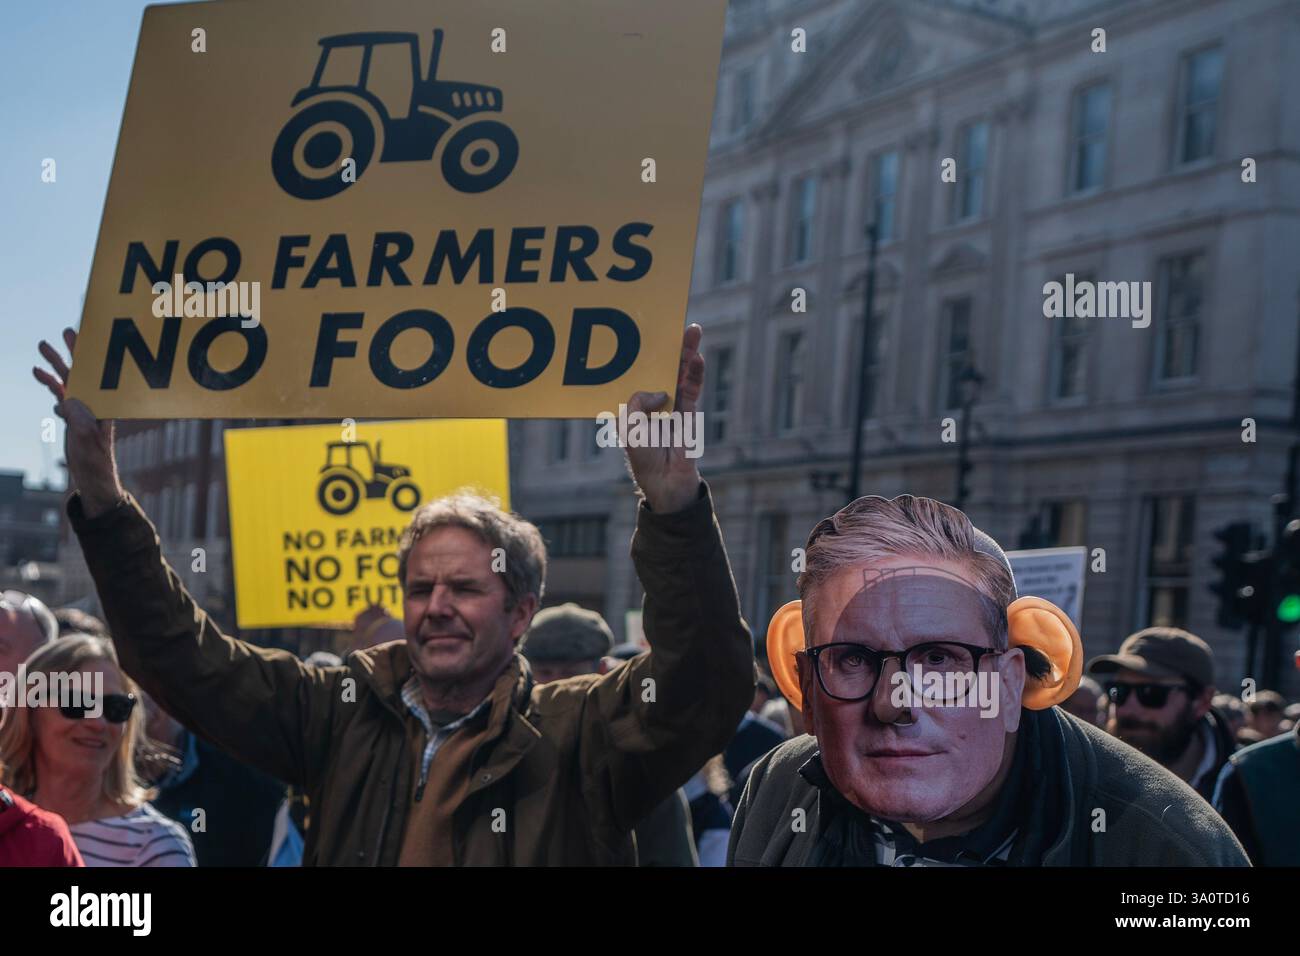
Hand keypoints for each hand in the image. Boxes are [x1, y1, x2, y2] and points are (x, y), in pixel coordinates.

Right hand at [33, 328, 123, 518]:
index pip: (101, 376)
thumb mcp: (87, 443)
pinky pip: (60, 393)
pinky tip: (38, 372)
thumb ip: (80, 422)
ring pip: (70, 379)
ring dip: (57, 363)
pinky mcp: (73, 414)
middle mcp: (96, 402)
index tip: (88, 339)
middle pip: (87, 371)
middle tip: (69, 331)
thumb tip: (69, 401)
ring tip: (44, 346)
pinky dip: (50, 382)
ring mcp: (84, 407)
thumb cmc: (96, 462)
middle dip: (77, 351)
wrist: (93, 477)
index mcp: (105, 405)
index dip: (95, 357)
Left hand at [624, 324, 704, 513]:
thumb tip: (660, 390)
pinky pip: (692, 388)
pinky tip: (697, 358)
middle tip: (676, 322)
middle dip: (669, 344)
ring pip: (680, 371)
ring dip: (686, 352)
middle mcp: (653, 397)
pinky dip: (695, 373)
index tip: (646, 330)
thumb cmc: (642, 455)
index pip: (639, 370)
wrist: (665, 481)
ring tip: (692, 332)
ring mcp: (672, 403)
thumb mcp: (629, 427)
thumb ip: (638, 402)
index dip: (643, 351)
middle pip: (663, 364)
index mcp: (635, 400)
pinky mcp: (688, 411)